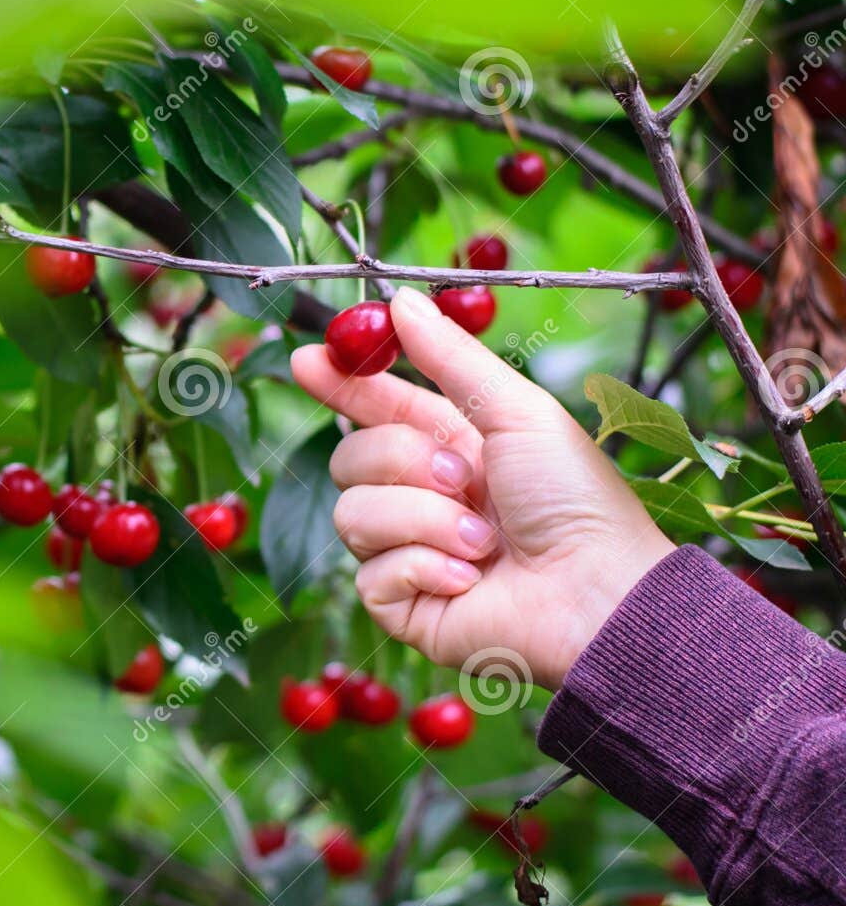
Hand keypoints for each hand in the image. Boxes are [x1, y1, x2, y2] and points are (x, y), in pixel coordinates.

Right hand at [292, 287, 675, 691]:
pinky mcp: (401, 605)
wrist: (597, 595)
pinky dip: (424, 568)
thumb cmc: (575, 502)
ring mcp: (408, 552)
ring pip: (352, 514)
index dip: (340, 384)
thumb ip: (452, 357)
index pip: (375, 408)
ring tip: (483, 542)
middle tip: (462, 479)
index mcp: (451, 446)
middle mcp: (422, 497)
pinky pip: (370, 574)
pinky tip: (468, 580)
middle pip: (350, 458)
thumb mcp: (518, 411)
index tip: (308, 360)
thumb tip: (399, 300)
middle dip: (403, 462)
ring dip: (424, 521)